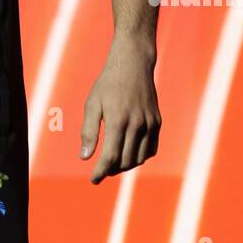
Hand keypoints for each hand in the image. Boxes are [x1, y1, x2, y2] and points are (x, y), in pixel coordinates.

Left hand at [80, 37, 160, 182]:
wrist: (133, 63)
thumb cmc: (108, 83)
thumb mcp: (92, 104)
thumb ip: (89, 132)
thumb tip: (85, 157)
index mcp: (118, 120)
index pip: (110, 157)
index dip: (100, 171)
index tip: (93, 179)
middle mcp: (137, 124)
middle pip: (125, 161)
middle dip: (112, 170)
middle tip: (101, 169)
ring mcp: (150, 124)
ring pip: (139, 158)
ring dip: (126, 165)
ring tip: (113, 163)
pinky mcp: (157, 122)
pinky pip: (151, 149)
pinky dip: (140, 156)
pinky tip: (129, 153)